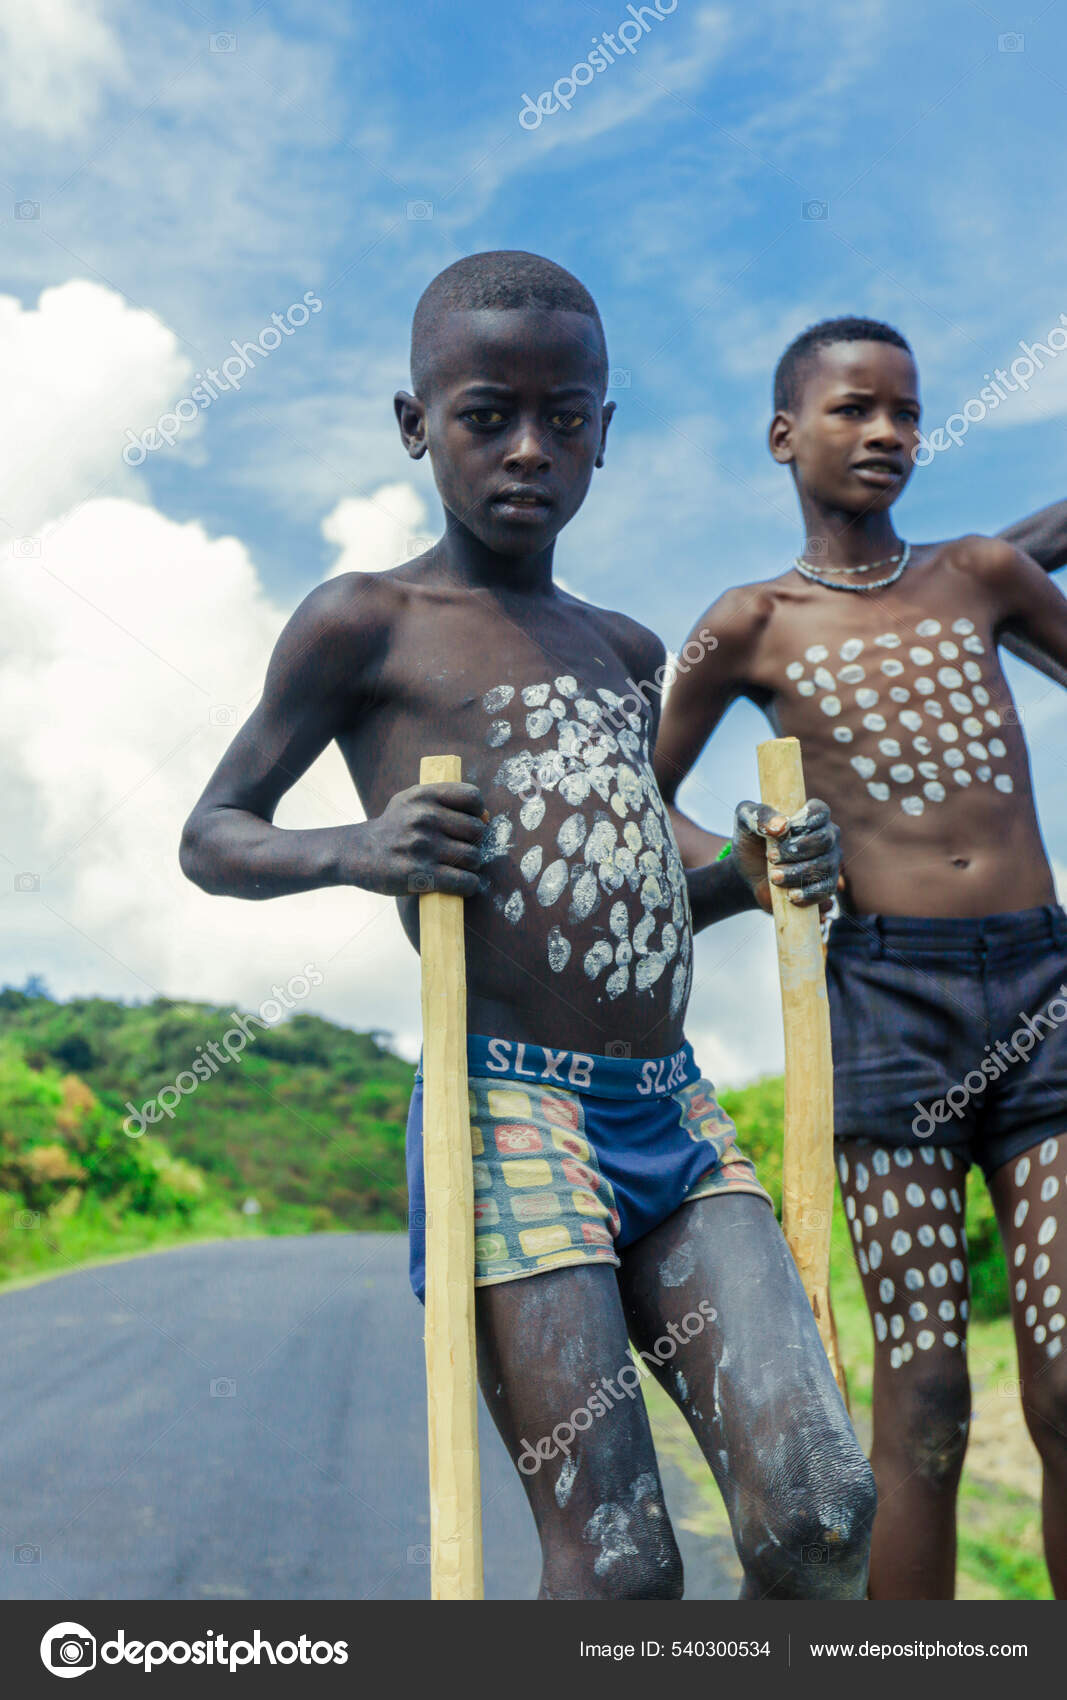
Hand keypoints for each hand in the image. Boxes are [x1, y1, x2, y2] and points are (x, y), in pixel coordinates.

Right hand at [349, 782, 487, 896]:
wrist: (356, 852)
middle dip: (474, 842)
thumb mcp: (411, 801)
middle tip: (460, 850)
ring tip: (456, 867)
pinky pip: (464, 881)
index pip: (473, 797)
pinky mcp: (420, 874)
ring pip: (473, 857)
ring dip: (470, 866)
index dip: (477, 812)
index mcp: (424, 795)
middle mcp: (423, 817)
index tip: (467, 823)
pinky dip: (468, 885)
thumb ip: (445, 802)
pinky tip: (460, 884)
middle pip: (477, 830)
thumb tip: (485, 816)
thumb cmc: (393, 827)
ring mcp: (422, 846)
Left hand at [731, 797, 841, 914]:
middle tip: (772, 857)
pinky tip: (791, 895)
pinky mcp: (826, 884)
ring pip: (824, 866)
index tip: (785, 832)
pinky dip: (808, 893)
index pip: (820, 811)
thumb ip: (759, 816)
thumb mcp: (745, 820)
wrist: (748, 873)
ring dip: (797, 873)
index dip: (806, 821)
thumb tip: (782, 825)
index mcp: (810, 814)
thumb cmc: (751, 840)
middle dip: (797, 850)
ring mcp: (829, 860)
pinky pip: (826, 889)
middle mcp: (826, 835)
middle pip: (824, 840)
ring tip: (773, 877)